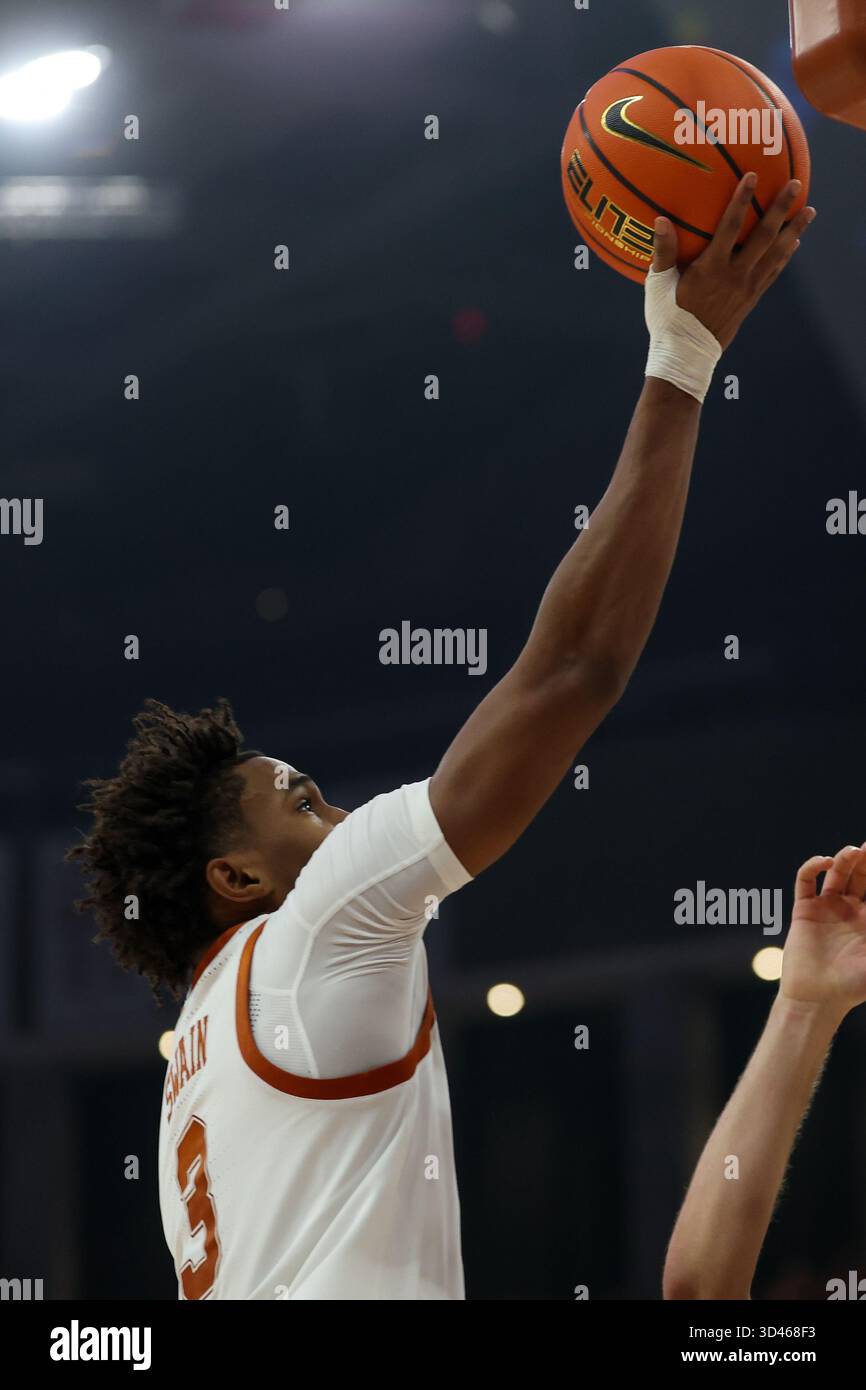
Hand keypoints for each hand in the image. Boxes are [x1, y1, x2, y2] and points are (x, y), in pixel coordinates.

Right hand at [652, 174, 815, 350]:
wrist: (687, 355)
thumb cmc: (668, 319)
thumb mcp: (658, 286)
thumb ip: (662, 252)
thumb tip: (661, 219)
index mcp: (711, 269)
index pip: (730, 227)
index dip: (741, 200)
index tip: (753, 176)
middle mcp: (735, 276)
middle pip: (763, 236)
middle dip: (780, 208)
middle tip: (795, 184)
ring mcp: (747, 288)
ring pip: (776, 254)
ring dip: (794, 231)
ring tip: (809, 211)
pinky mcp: (751, 299)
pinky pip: (773, 273)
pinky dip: (785, 256)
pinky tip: (793, 244)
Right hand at [781, 845, 865, 1019]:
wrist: (817, 998)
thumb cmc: (854, 985)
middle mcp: (850, 909)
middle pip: (860, 876)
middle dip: (865, 860)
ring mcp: (826, 907)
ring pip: (836, 874)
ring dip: (843, 860)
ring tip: (851, 851)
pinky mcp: (804, 909)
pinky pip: (805, 882)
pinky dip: (812, 867)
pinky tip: (824, 862)